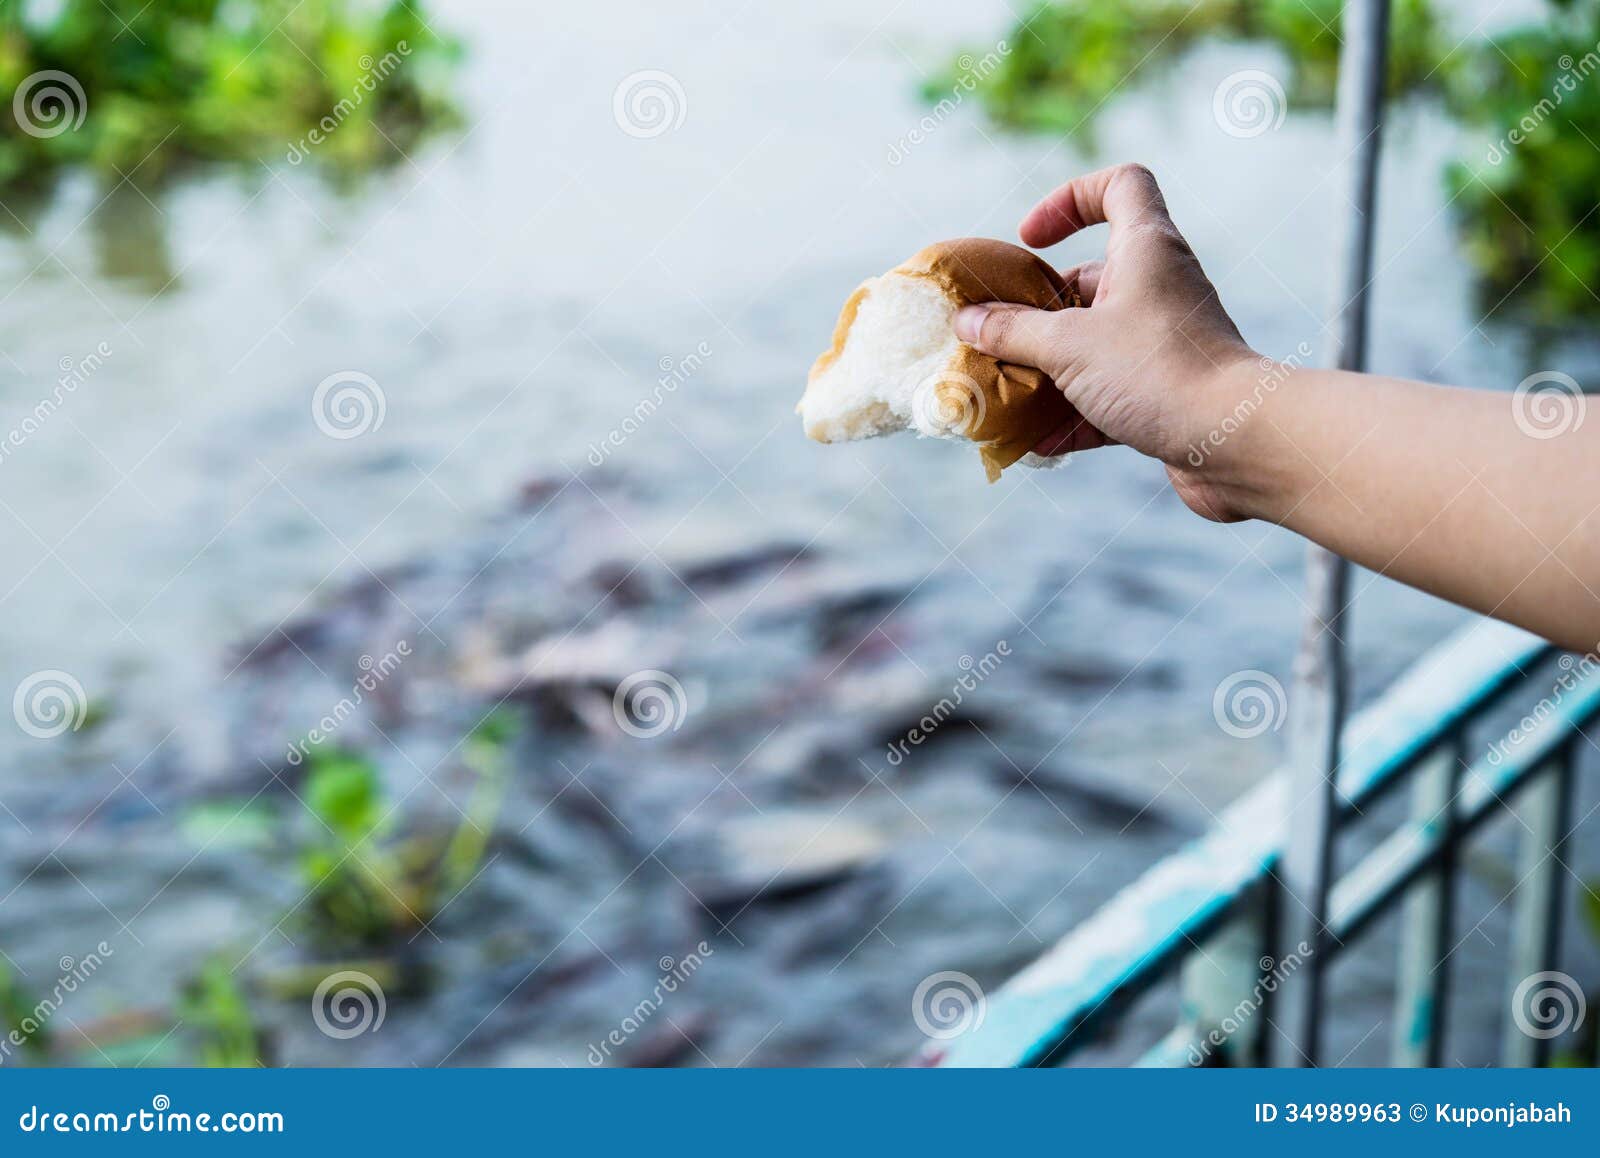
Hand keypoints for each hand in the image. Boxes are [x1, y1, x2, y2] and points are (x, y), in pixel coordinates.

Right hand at [953, 163, 1260, 521]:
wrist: (1236, 441)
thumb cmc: (1157, 372)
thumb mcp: (1067, 346)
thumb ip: (1011, 331)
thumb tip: (968, 321)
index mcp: (1146, 249)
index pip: (1119, 185)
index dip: (1070, 198)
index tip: (1031, 239)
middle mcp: (1160, 286)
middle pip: (1089, 279)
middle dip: (1037, 311)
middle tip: (996, 336)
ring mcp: (1166, 340)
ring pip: (1095, 341)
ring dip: (1048, 366)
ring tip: (1006, 391)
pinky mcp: (1169, 391)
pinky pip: (1110, 392)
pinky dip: (1074, 413)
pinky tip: (1038, 440)